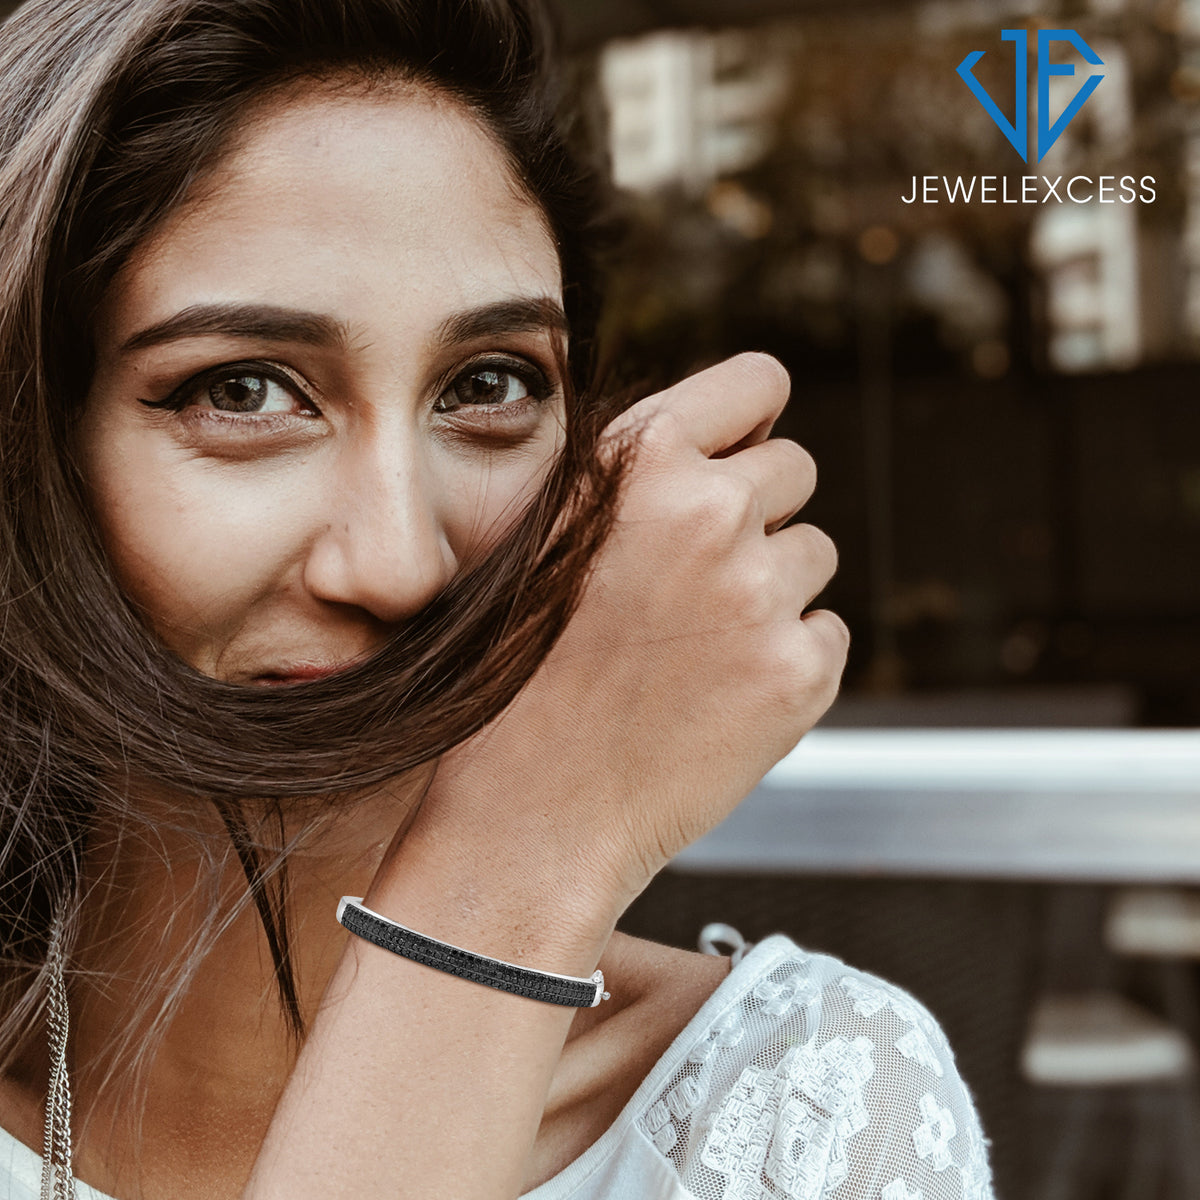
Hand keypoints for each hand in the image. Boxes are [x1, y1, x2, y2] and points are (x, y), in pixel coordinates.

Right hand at [400, 353, 847, 923]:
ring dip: (772, 589)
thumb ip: (640, 475)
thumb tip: (738, 444)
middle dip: (758, 513)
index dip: (752, 420)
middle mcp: (708, 512)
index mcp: (638, 459)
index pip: (758, 382)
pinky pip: (826, 633)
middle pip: (795, 470)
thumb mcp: (550, 539)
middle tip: (697, 580)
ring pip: (813, 554)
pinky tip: (721, 692)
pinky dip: (788, 658)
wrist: (532, 810)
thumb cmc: (523, 675)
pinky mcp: (800, 673)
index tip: (744, 450)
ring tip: (696, 647)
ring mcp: (761, 594)